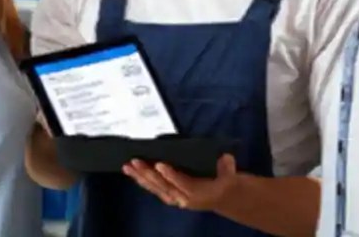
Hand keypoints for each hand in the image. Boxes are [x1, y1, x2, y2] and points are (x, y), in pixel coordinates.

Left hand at [123, 154, 237, 210]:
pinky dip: (142, 181)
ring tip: (128, 166)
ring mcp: (176, 198)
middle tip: (137, 161)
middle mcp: (185, 199)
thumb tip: (225, 159)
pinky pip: (154, 189)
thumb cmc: (224, 181)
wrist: (224, 197)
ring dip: (141, 177)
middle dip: (149, 174)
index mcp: (201, 194)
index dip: (172, 175)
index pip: (184, 185)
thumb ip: (227, 168)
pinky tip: (132, 172)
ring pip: (156, 188)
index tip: (161, 165)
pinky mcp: (169, 196)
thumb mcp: (230, 175)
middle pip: (165, 187)